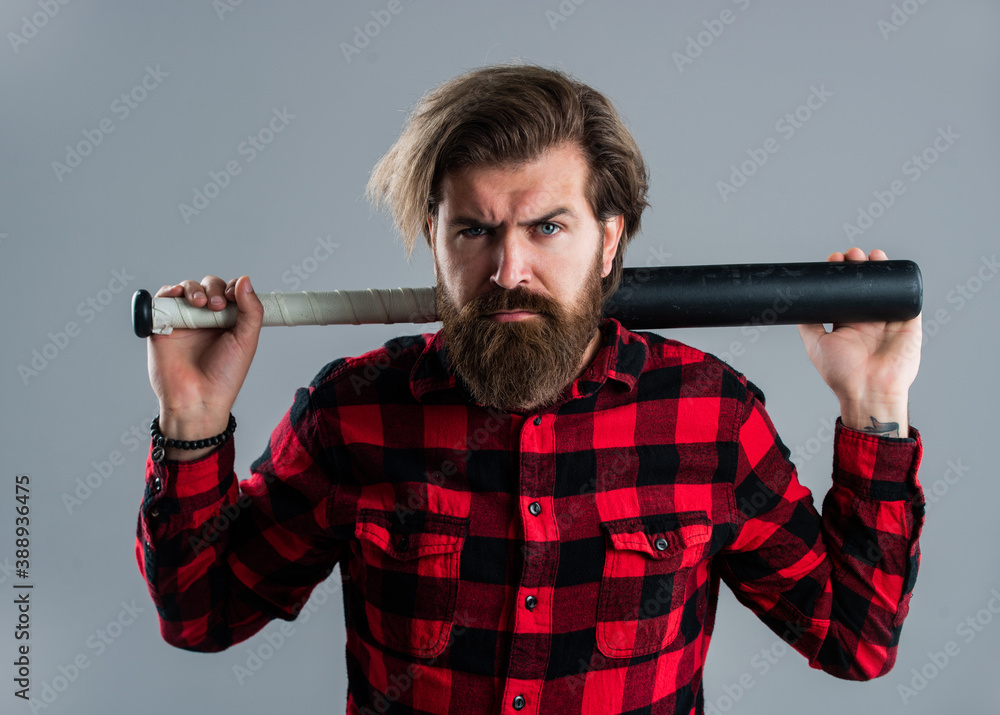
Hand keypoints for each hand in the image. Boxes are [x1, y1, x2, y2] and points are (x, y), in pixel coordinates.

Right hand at [146, 275, 262, 453]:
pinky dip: (168, 292)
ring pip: (185, 289)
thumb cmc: (224, 376)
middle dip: (213, 289)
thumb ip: (251, 310)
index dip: (233, 288)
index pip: (230, 291)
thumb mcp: (246, 341)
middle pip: (207, 286)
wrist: (197, 398)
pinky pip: (162, 300)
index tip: (234, 296)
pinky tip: (176, 296)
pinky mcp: (163, 326)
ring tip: (199, 304)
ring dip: (192, 289)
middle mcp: (206, 319)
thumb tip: (246, 280)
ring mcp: (184, 321)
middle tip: (216, 306)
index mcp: (228, 321)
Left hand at [797, 248, 920, 433]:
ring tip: (870, 256)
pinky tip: (895, 268)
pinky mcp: (908, 323)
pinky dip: (904, 281)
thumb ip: (807, 324)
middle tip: (851, 255)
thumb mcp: (816, 344)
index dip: (840, 273)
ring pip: (886, 286)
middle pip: (865, 284)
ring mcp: (889, 319)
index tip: (833, 259)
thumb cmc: (841, 374)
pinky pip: (909, 298)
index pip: (845, 290)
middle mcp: (868, 318)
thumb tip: (794, 303)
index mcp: (848, 321)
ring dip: (879, 267)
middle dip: (858, 265)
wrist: (868, 391)